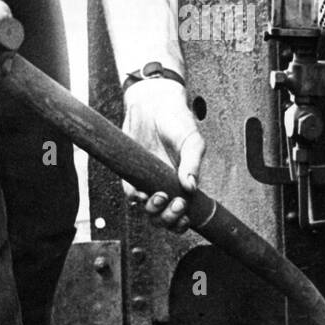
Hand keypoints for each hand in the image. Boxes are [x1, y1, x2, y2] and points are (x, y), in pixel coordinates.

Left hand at [121, 79, 204, 233]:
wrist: (153, 103)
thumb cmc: (177, 121)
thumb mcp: (192, 141)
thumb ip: (193, 163)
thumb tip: (191, 188)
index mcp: (184, 182)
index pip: (183, 213)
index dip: (182, 221)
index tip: (185, 213)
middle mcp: (166, 185)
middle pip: (165, 218)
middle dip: (169, 218)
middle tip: (175, 205)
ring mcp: (148, 181)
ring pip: (148, 211)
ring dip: (154, 212)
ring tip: (158, 197)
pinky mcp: (131, 173)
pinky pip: (131, 194)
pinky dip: (136, 199)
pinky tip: (144, 192)